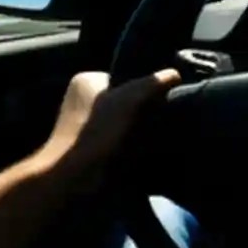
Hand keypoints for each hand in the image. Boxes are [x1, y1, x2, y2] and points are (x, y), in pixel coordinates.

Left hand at [37, 69, 180, 184]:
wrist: (71, 173)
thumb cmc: (95, 129)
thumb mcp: (128, 99)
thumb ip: (152, 83)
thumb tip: (176, 73)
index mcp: (86, 79)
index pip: (125, 76)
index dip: (144, 86)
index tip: (161, 97)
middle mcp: (81, 97)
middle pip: (124, 97)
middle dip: (141, 106)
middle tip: (160, 114)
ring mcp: (83, 121)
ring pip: (122, 117)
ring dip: (136, 125)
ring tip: (152, 130)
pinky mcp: (88, 143)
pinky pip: (116, 134)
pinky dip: (128, 139)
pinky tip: (140, 145)